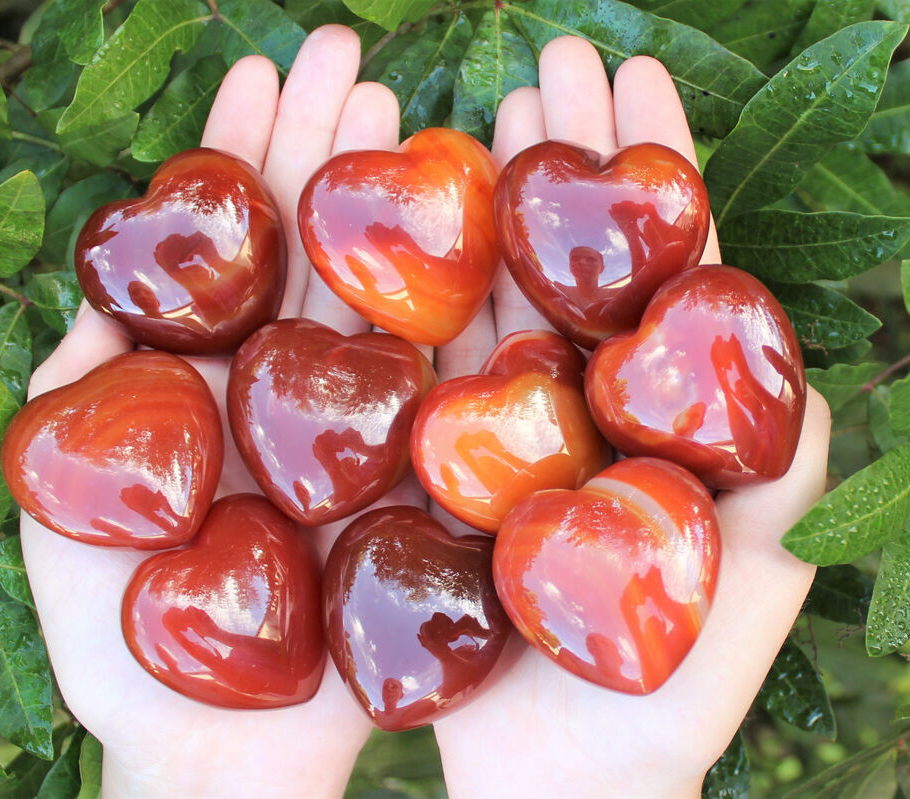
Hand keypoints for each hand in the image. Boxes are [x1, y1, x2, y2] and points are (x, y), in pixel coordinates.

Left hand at [20, 26, 419, 798]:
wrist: (222, 763)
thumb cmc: (128, 653)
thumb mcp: (70, 509)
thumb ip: (84, 388)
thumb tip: (103, 280)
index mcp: (213, 388)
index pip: (231, 247)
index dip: (245, 156)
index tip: (270, 71)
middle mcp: (295, 398)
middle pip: (316, 255)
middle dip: (330, 151)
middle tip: (355, 61)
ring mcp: (366, 435)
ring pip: (390, 300)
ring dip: (404, 208)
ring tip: (422, 114)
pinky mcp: (424, 487)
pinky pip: (454, 389)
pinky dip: (472, 312)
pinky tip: (491, 234)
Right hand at [430, 37, 830, 798]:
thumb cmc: (651, 718)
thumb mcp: (742, 600)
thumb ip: (780, 486)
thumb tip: (809, 362)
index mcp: (649, 427)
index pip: (656, 275)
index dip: (648, 178)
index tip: (631, 81)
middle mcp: (568, 416)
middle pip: (569, 265)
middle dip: (565, 159)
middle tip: (547, 60)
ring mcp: (491, 439)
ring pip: (488, 298)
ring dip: (484, 200)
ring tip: (476, 108)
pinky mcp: (420, 476)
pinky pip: (415, 372)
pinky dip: (409, 293)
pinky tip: (398, 216)